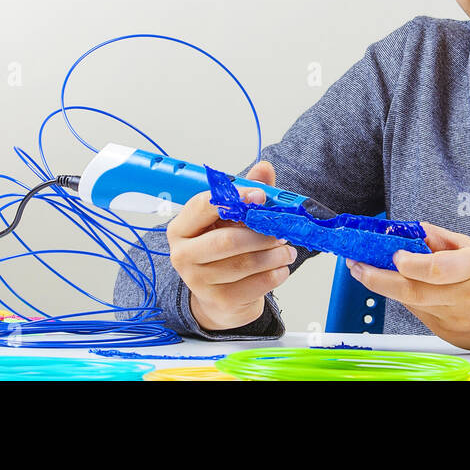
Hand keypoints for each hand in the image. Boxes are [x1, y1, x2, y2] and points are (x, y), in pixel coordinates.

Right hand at [166, 159, 295, 331]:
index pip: (204, 205)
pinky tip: (281, 268)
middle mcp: (182, 255)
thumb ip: (249, 191)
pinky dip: (275, 274)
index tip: (261, 196)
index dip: (236, 198)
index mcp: (182, 227)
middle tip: (281, 231)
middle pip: (227, 240)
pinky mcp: (219, 301)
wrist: (220, 296)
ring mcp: (198, 282)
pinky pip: (255, 285)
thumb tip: (264, 168)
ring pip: (244, 264)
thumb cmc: (225, 249)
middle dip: (261, 234)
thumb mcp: (234, 218)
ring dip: (274, 255)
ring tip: (287, 250)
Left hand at [346, 222, 469, 351]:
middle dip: (378, 278)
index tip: (394, 254)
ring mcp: (456, 321)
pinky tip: (402, 288)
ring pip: (412, 304)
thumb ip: (440, 238)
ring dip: (387, 287)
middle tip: (356, 265)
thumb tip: (409, 229)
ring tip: (368, 270)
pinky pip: (420, 316)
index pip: (438, 269)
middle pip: (413, 292)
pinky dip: (408, 301)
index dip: (411, 263)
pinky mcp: (450, 336)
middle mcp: (465, 298)